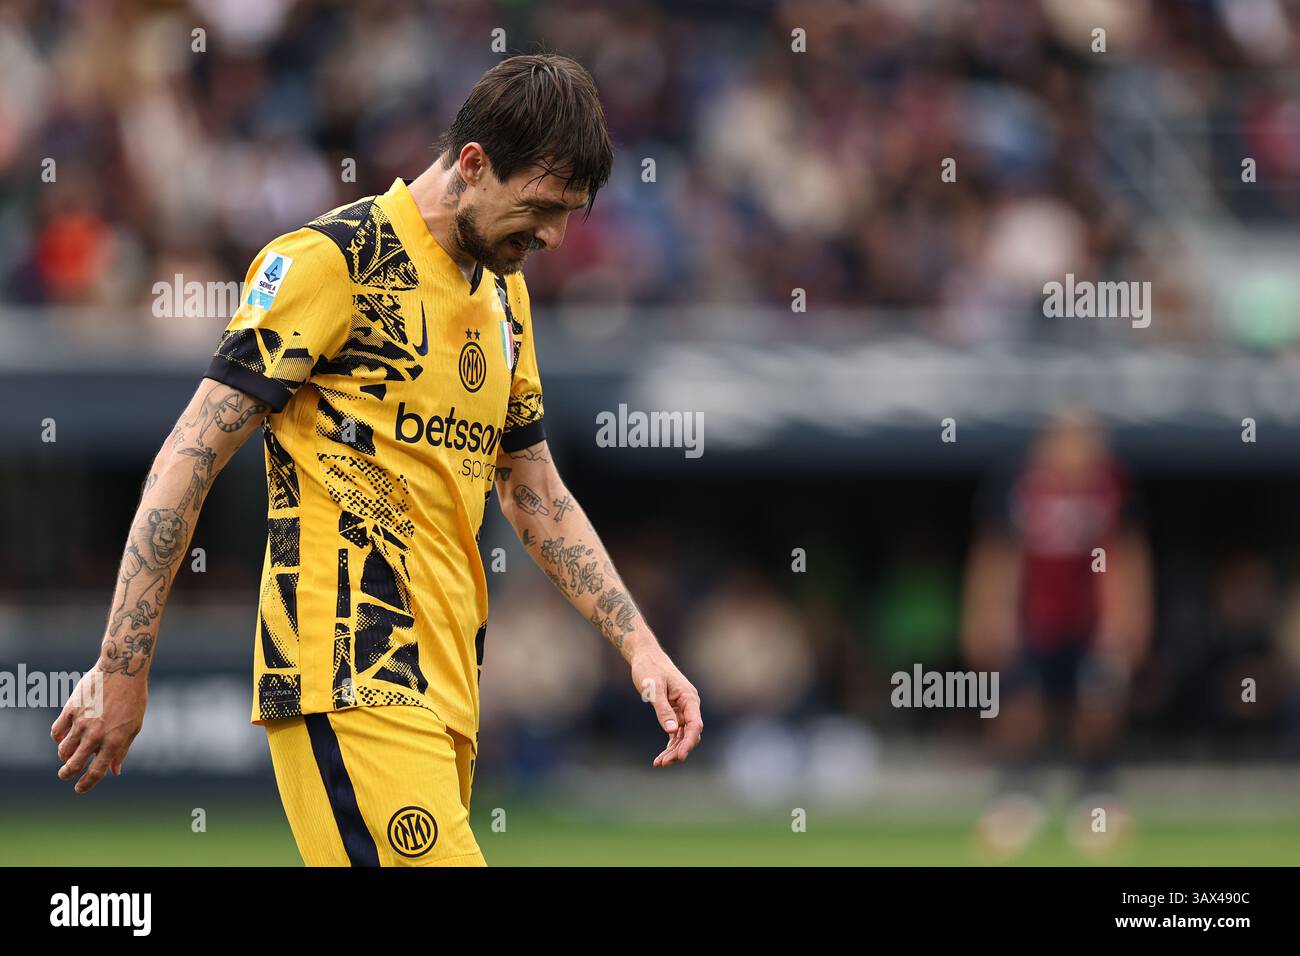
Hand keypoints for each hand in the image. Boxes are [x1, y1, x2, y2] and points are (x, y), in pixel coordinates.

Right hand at [50, 663, 147, 793]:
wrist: (123, 669)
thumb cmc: (133, 699)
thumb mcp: (134, 725)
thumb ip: (122, 750)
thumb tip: (115, 772)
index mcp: (115, 740)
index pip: (97, 771)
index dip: (86, 784)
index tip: (79, 789)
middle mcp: (96, 734)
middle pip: (74, 764)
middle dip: (66, 774)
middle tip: (65, 775)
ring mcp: (82, 722)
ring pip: (63, 750)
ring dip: (63, 757)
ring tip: (66, 756)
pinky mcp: (71, 709)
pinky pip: (56, 731)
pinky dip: (57, 739)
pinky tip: (62, 739)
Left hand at [629, 645, 702, 767]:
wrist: (645, 656)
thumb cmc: (649, 668)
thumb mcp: (653, 688)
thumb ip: (662, 709)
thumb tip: (671, 731)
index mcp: (689, 698)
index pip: (695, 725)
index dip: (689, 742)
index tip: (680, 756)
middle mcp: (689, 705)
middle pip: (690, 733)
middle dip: (679, 749)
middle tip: (663, 763)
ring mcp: (682, 709)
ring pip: (682, 735)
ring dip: (673, 750)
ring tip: (659, 763)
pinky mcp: (674, 711)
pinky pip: (675, 731)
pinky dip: (669, 743)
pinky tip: (661, 756)